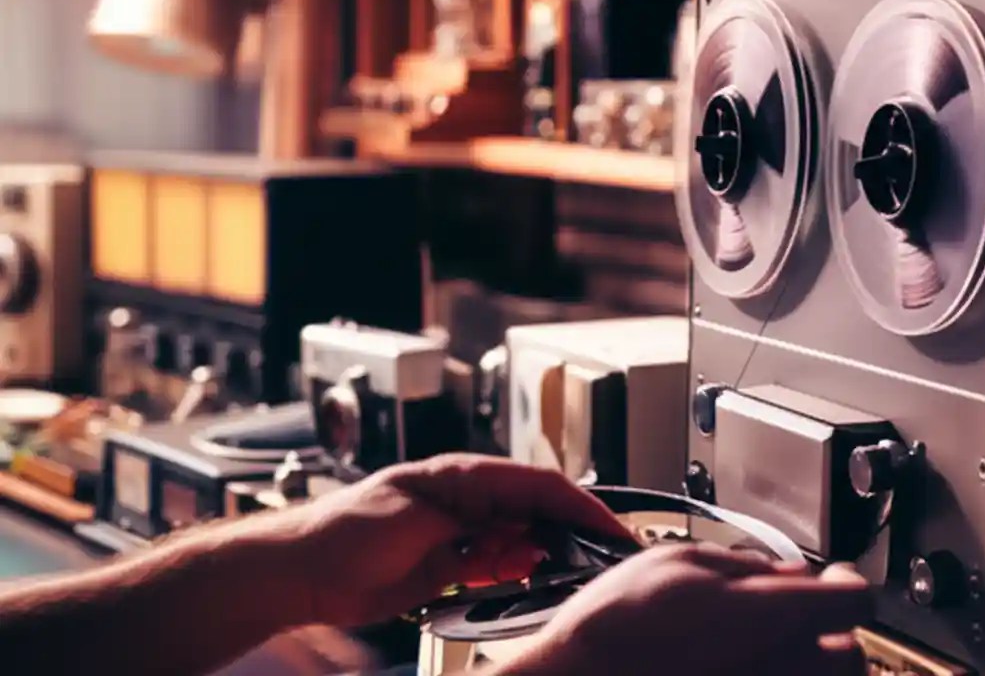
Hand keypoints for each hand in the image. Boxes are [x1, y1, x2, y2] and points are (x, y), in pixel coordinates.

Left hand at [277, 454, 631, 626]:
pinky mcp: (450, 565)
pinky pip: (499, 567)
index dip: (580, 505)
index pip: (537, 485)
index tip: (610, 528)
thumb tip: (521, 532)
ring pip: (522, 540)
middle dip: (572, 531)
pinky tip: (531, 582)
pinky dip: (518, 574)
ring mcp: (460, 533)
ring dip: (547, 555)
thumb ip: (471, 523)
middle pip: (537, 511)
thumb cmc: (341, 529)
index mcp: (461, 476)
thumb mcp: (413, 516)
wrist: (300, 571)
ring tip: (573, 574)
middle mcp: (466, 500)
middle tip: (604, 557)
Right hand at [497, 543, 872, 675]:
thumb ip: (744, 564)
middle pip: (852, 656)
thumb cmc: (616, 627)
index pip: (858, 600)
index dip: (849, 583)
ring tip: (771, 653)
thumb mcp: (676, 561)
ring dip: (810, 667)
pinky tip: (742, 670)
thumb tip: (787, 572)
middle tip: (800, 621)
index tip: (835, 580)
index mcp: (774, 615)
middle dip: (833, 635)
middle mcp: (785, 668)